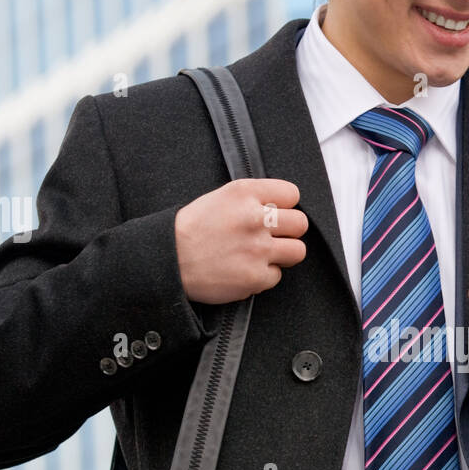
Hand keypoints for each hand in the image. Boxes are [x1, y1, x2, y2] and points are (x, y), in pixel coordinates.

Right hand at [174, 177, 307, 303]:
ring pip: (297, 251)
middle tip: (273, 237)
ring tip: (263, 255)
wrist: (168, 260)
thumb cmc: (191, 229)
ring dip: (283, 254)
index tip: (276, 213)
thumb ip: (251, 199)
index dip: (285, 206)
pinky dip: (263, 276)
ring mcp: (258, 249)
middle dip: (289, 231)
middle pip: (300, 223)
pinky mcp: (255, 277)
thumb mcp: (219, 198)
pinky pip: (277, 276)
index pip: (291, 194)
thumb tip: (280, 207)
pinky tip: (245, 270)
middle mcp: (255, 218)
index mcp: (245, 193)